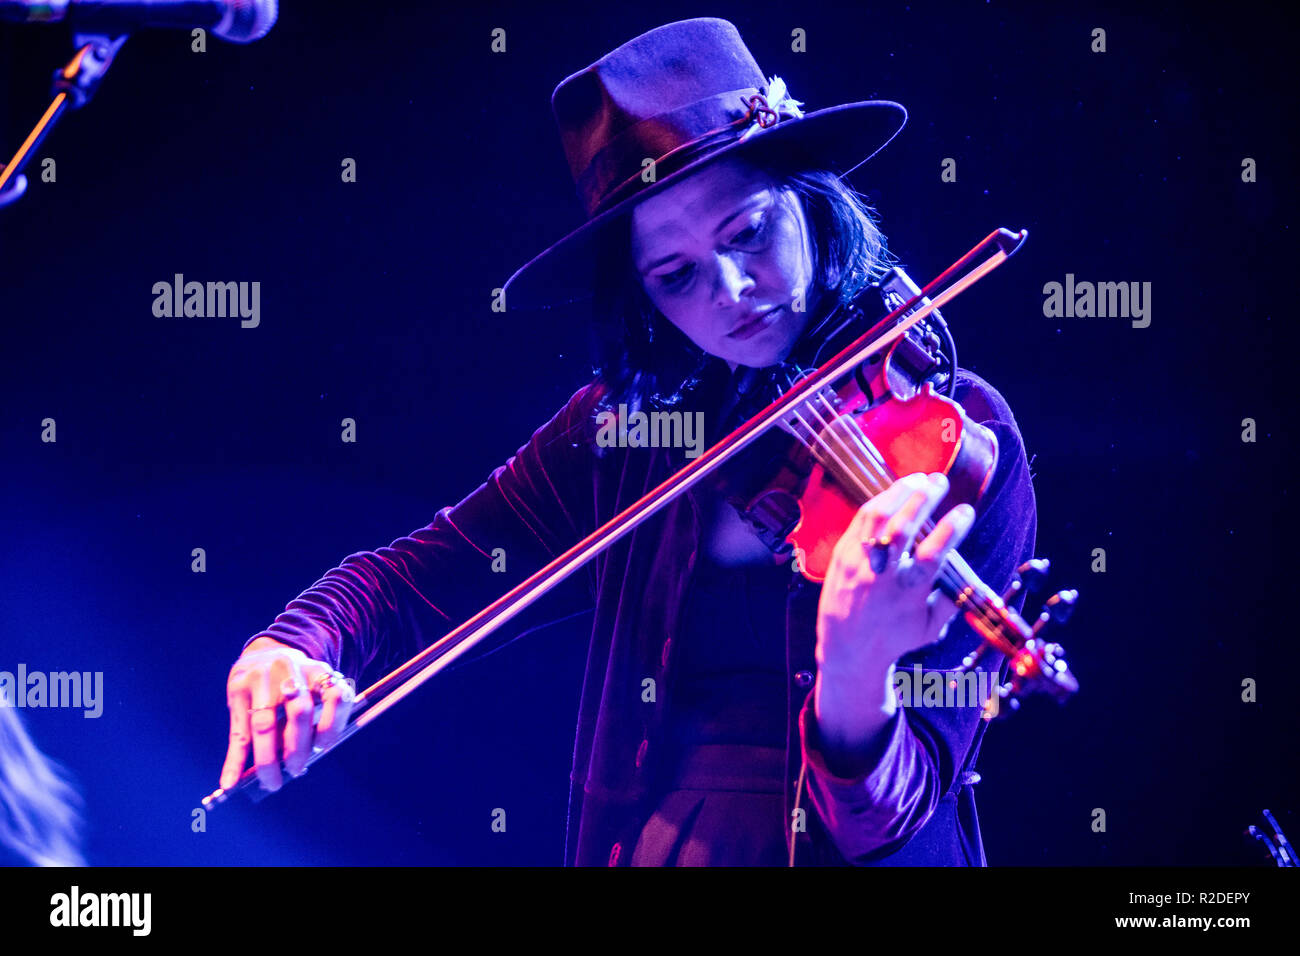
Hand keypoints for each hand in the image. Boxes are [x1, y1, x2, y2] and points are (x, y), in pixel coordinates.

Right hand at [219, 637, 354, 791]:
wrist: (264, 652)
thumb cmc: (296, 683)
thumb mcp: (312, 691)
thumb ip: (313, 721)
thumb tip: (299, 764)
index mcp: (318, 671)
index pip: (335, 696)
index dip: (332, 725)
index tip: (322, 748)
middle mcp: (291, 669)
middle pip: (299, 711)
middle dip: (299, 748)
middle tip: (296, 769)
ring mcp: (261, 677)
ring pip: (265, 725)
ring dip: (268, 760)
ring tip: (272, 782)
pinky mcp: (237, 688)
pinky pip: (238, 731)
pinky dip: (234, 760)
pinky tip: (230, 781)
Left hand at [815, 472, 976, 683]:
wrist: (847, 647)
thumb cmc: (894, 637)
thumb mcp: (931, 628)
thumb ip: (952, 600)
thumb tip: (973, 573)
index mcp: (908, 593)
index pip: (933, 554)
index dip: (951, 529)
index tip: (966, 510)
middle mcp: (881, 575)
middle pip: (902, 529)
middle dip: (923, 499)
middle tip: (941, 481)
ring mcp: (859, 562)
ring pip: (878, 518)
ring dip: (900, 493)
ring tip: (920, 479)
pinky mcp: (842, 554)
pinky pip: (861, 521)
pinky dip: (880, 501)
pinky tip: (895, 492)